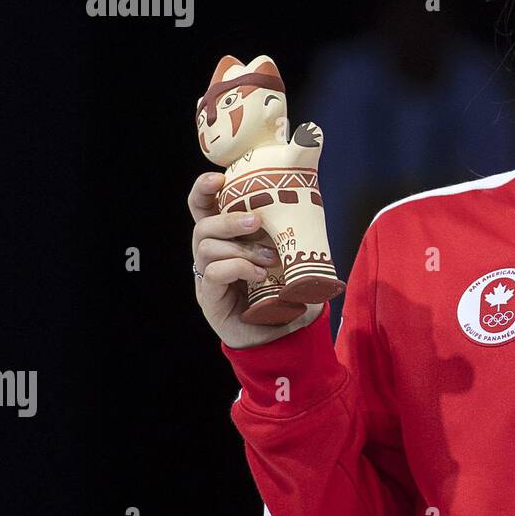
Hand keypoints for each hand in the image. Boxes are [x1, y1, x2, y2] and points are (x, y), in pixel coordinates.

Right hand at [188, 172, 319, 347]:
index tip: (218, 178)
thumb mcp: (290, 259)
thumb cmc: (283, 294)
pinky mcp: (210, 299)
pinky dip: (238, 268)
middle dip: (229, 219)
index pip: (203, 209)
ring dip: (240, 248)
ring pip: (206, 248)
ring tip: (268, 258)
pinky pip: (214, 274)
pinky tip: (258, 274)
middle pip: (202, 226)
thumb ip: (291, 236)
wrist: (281, 337)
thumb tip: (312, 205)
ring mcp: (207, 278)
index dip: (203, 191)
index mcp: (226, 240)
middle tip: (257, 220)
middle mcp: (211, 257)